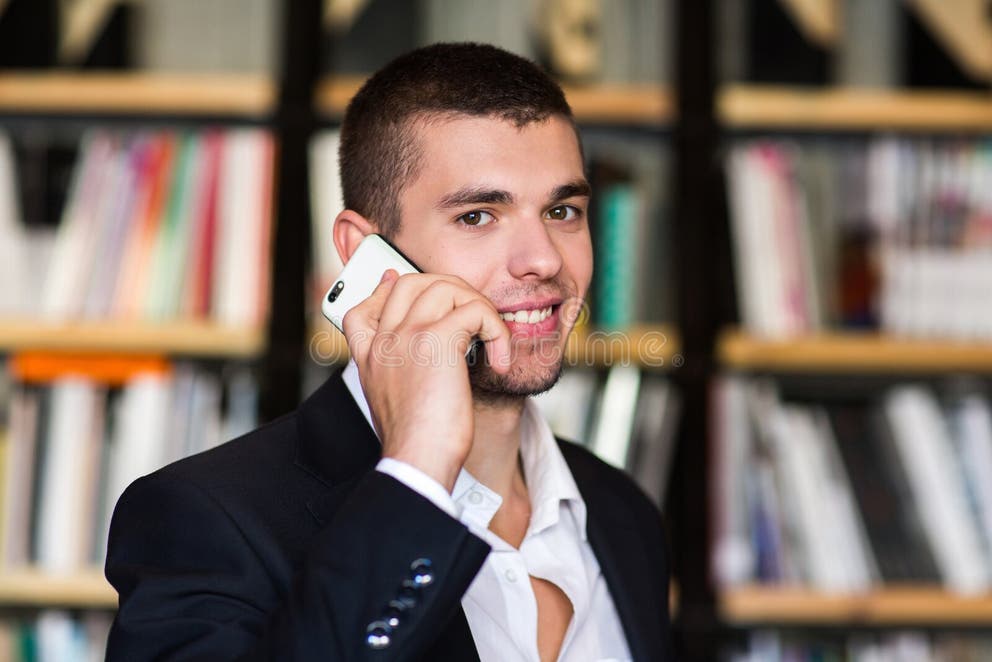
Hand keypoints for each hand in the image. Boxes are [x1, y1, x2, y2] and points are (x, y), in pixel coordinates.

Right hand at [343, 270, 510, 491]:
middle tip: (472, 319)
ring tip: (490, 340)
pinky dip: (496, 330)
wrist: (417, 462)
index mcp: (370, 356)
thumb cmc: (416, 442)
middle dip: (449, 291)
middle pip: (411, 282)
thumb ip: (401, 371)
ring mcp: (407, 336)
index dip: (388, 291)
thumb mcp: (395, 404)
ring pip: (446, 288)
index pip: (364, 305)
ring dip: (478, 308)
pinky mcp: (436, 340)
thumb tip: (424, 346)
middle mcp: (385, 340)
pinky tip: (499, 360)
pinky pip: (475, 311)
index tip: (413, 298)